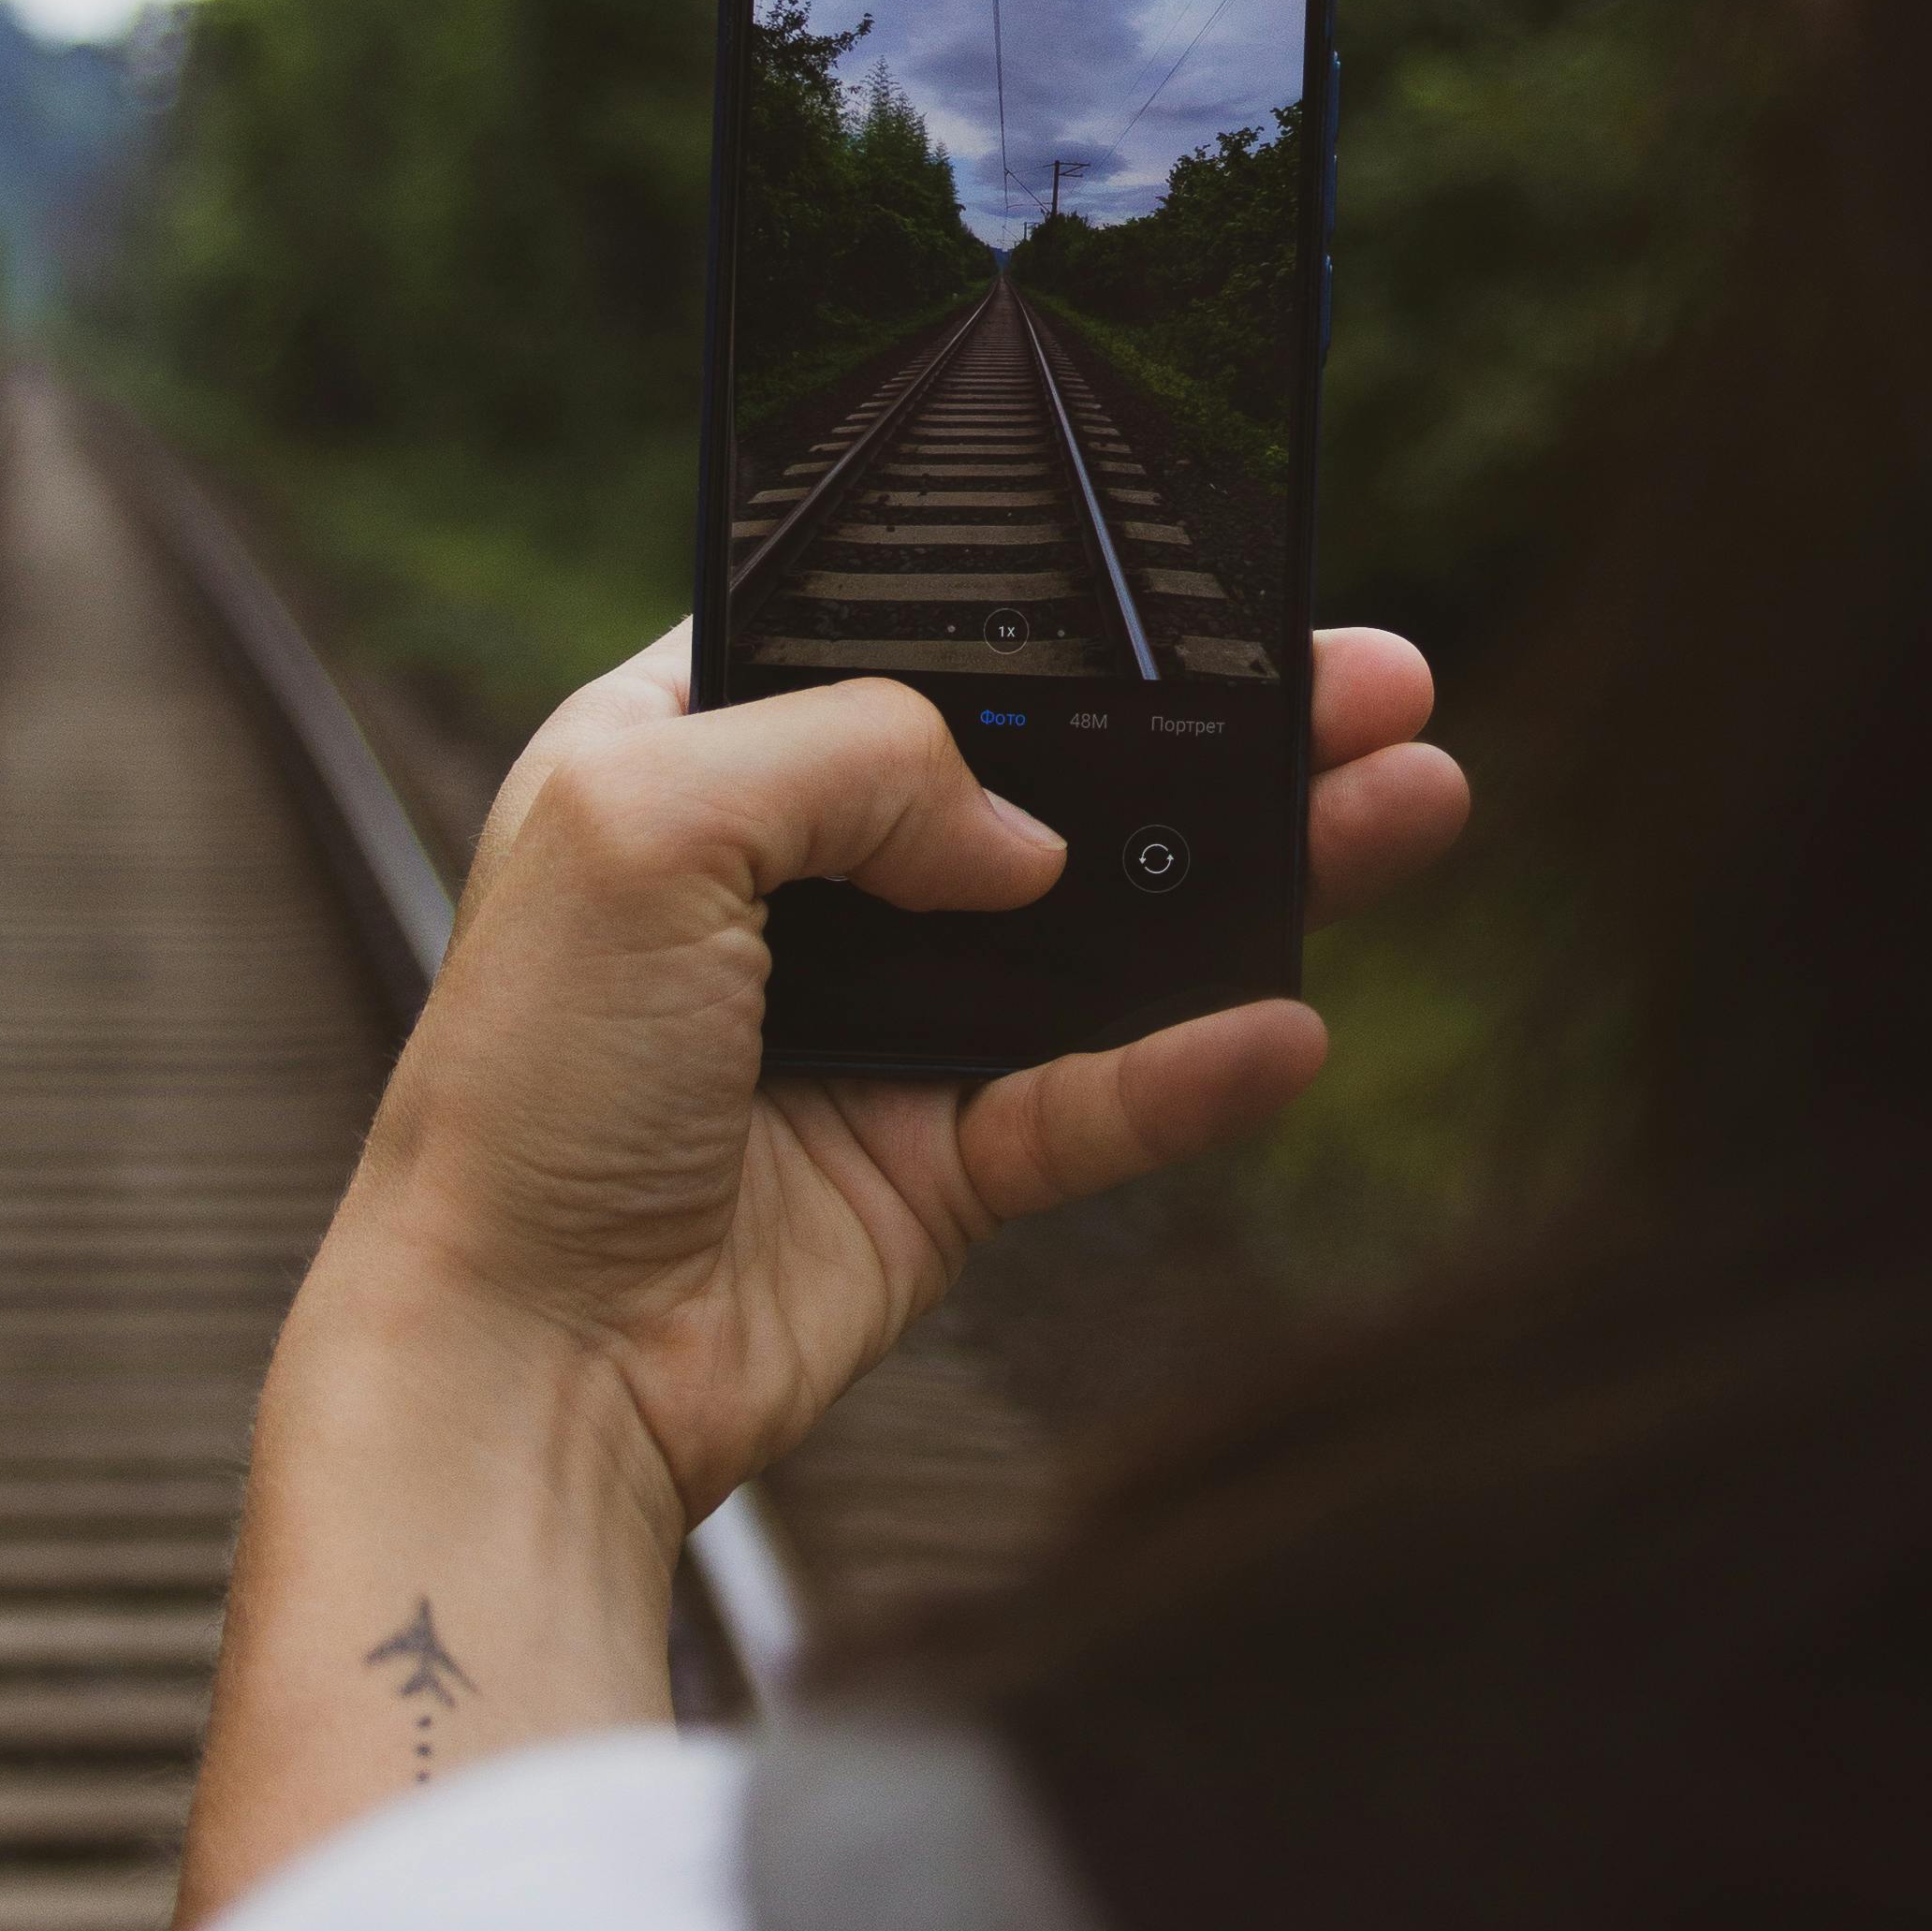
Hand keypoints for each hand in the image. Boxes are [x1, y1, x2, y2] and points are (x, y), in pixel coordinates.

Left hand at [358, 622, 1467, 1534]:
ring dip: (1262, 869)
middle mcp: (794, 880)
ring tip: (1414, 800)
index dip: (1042, 604)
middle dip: (1221, 724)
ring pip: (1112, 923)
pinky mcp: (938, 1166)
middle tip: (1372, 679)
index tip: (1187, 567)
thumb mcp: (640, 823)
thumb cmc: (525, 1083)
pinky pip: (1098, 1098)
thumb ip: (857, 755)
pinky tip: (1287, 1028)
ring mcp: (880, 1022)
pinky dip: (1195, 1069)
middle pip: (1052, 770)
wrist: (517, 1363)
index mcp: (690, 756)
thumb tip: (1028, 841)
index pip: (896, 635)